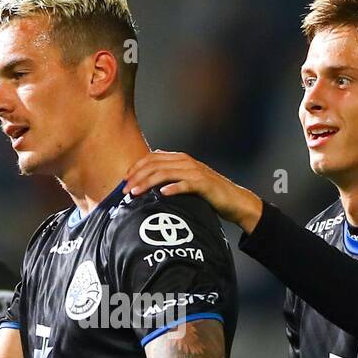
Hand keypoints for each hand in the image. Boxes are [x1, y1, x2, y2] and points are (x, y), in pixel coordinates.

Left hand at [125, 150, 263, 232]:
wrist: (233, 200)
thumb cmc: (206, 193)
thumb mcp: (186, 181)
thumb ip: (170, 176)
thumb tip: (147, 180)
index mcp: (180, 159)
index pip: (152, 158)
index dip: (136, 167)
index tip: (123, 180)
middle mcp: (186, 162)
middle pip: (155, 165)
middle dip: (137, 177)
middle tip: (124, 191)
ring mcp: (195, 172)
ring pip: (165, 174)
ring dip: (148, 183)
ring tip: (135, 193)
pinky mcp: (204, 184)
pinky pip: (185, 184)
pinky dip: (173, 188)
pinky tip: (162, 195)